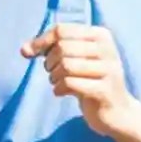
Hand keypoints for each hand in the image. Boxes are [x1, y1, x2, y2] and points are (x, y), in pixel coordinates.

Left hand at [21, 24, 140, 137]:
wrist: (116, 111)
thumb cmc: (90, 80)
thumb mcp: (73, 59)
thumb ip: (48, 50)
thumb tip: (23, 49)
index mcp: (101, 35)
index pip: (62, 30)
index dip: (42, 42)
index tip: (32, 54)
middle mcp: (107, 49)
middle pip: (62, 48)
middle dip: (49, 62)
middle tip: (53, 72)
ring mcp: (109, 70)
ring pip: (66, 65)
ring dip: (54, 76)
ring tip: (57, 82)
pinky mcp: (104, 90)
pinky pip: (70, 83)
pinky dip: (59, 88)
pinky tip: (62, 92)